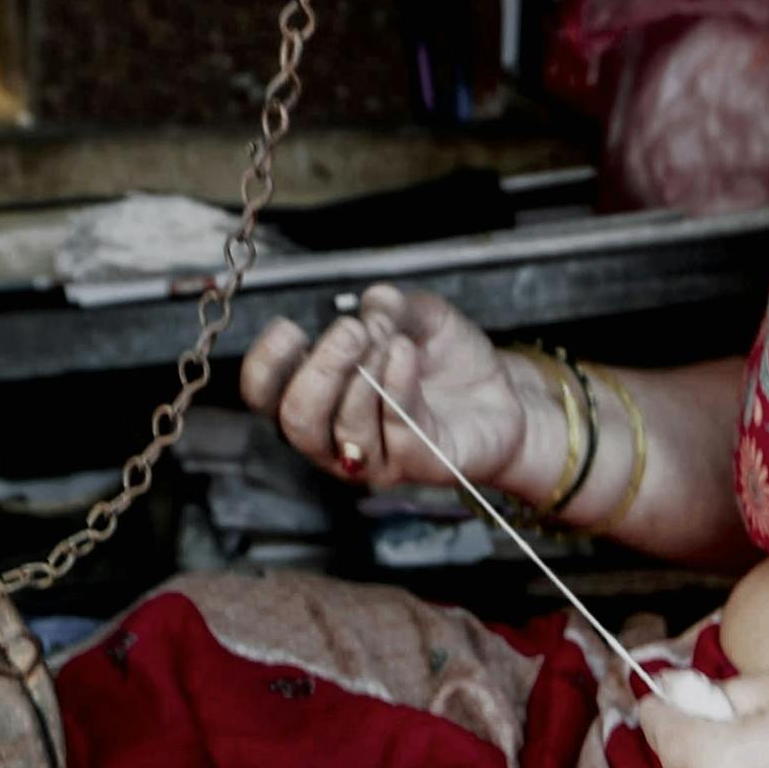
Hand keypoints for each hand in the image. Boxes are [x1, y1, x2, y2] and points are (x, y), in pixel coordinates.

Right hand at [236, 286, 528, 491]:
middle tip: (349, 332)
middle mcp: (337, 437)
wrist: (503, 397)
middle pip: (297, 420)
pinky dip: (396, 385)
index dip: (265, 366)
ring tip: (390, 341)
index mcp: (321, 398)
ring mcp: (376, 458)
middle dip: (319, 369)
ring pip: (345, 428)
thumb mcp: (420, 318)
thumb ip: (392, 307)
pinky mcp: (417, 465)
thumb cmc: (449, 365)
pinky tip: (404, 354)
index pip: (266, 398)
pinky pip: (397, 429)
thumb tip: (372, 303)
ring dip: (363, 376)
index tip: (289, 328)